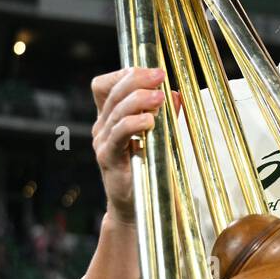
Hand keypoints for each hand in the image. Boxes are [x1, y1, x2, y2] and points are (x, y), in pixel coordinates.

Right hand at [89, 66, 180, 223]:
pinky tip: (150, 121)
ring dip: (138, 99)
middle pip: (112, 92)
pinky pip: (118, 135)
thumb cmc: (147, 172)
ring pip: (116, 110)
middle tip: (159, 76)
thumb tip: (176, 95)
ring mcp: (103, 142)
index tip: (150, 70)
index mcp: (111, 118)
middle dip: (137, 79)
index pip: (105, 85)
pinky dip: (133, 124)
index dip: (124, 73)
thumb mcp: (159, 138)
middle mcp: (103, 127)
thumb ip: (166, 117)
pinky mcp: (108, 158)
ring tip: (159, 97)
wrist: (135, 208)